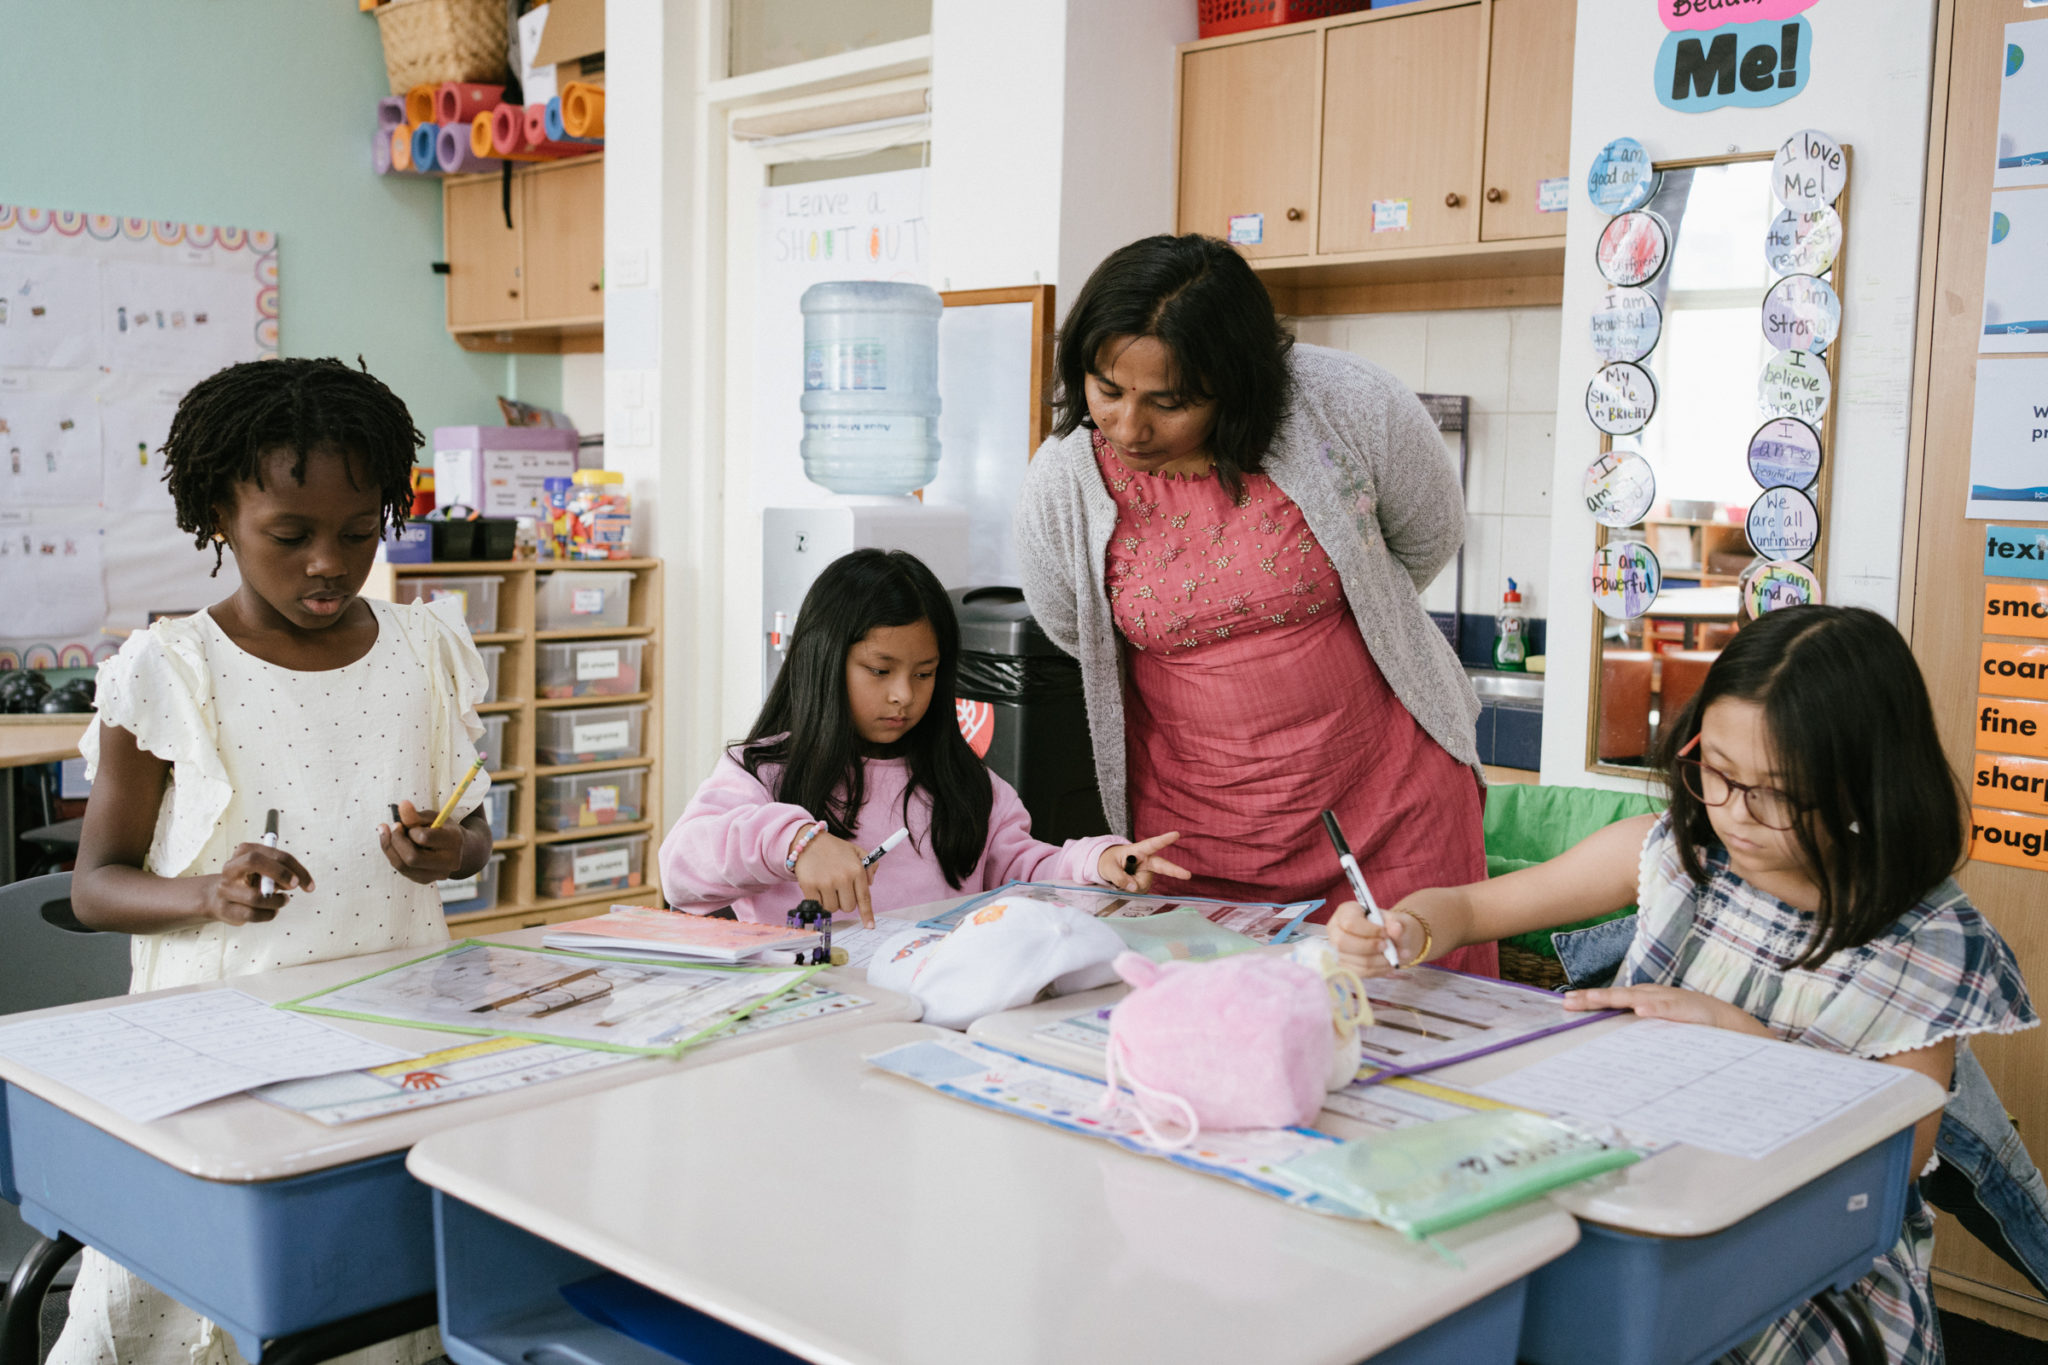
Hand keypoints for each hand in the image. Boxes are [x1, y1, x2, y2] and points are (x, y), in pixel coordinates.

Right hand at [202, 840, 312, 924]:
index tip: (308, 883)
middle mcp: (231, 867)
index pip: (273, 853)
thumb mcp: (266, 872)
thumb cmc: (251, 882)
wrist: (218, 898)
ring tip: (283, 901)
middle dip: (280, 873)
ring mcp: (225, 889)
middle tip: (294, 885)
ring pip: (255, 897)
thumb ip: (280, 872)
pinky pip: (252, 915)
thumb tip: (294, 881)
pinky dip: (269, 914)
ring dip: (276, 901)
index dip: (295, 867)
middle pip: (254, 861)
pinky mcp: (224, 909)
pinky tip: (272, 911)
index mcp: (244, 852)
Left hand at [380, 800, 472, 884]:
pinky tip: (393, 844)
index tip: (403, 822)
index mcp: (454, 841)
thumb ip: (416, 815)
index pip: (424, 838)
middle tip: (391, 827)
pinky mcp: (426, 880)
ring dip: (390, 848)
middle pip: (412, 858)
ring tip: (386, 833)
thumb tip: (402, 805)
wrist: (455, 847)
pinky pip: (402, 871)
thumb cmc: (441, 828)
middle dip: (395, 841)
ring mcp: (438, 874)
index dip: (409, 829)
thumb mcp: (432, 817)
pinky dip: (393, 856)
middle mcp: (449, 862)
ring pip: (403, 866)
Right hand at [793, 830, 872, 926]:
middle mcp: (843, 877)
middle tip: (838, 889)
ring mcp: (826, 882)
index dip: (867, 914)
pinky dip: (818, 900)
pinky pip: (818, 905)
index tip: (870, 926)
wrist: (809, 841)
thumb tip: (870, 884)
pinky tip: (817, 887)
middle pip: (848, 907)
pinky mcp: (810, 886)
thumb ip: (870, 865)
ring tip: (827, 886)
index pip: (864, 898)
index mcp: (857, 870)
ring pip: (833, 908)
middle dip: (844, 901)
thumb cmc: (834, 849)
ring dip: (830, 901)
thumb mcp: (857, 852)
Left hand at [1098, 831, 1191, 892]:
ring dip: (1131, 885)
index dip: (1164, 840)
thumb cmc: (1109, 861)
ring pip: (1143, 884)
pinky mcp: (1146, 881)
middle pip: (1162, 866)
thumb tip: (1134, 888)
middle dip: (1175, 871)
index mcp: (1138, 850)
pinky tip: (1127, 883)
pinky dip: (1132, 890)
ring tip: (1122, 879)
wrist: (1110, 866)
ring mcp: (1147, 872)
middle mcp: (1146, 861)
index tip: (1176, 834)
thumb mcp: (1108, 867)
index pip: (1152, 844)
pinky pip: (1140, 890)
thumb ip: (1119, 877)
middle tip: (1187, 875)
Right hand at [1328, 900, 1422, 976]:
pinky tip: (1390, 964)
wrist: (1386, 938)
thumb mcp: (1392, 919)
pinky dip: (1379, 970)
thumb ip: (1394, 923)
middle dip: (1370, 947)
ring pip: (1355, 960)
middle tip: (1387, 946)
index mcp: (1345, 912)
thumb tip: (1396, 929)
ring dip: (1381, 961)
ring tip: (1398, 956)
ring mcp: (1337, 951)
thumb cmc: (1385, 924)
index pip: (1350, 923)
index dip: (1369, 931)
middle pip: (1343, 943)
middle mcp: (1335, 931)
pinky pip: (1361, 972)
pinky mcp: (1345, 966)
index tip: (1386, 933)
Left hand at [1563, 984, 1767, 1033]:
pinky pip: (1667, 1009)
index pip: (1612, 998)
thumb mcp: (1659, 1024)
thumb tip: (1611, 1038)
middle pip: (1617, 995)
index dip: (1590, 999)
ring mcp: (1668, 1001)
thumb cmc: (1688, 1023)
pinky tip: (1640, 1010)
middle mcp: (1652, 996)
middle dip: (1592, 997)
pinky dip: (1654, 1008)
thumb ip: (1637, 1026)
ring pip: (1637, 997)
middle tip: (1568, 1001)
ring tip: (1593, 999)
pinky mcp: (1685, 1010)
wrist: (1726, 1021)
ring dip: (1615, 997)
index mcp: (1644, 998)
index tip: (1565, 1003)